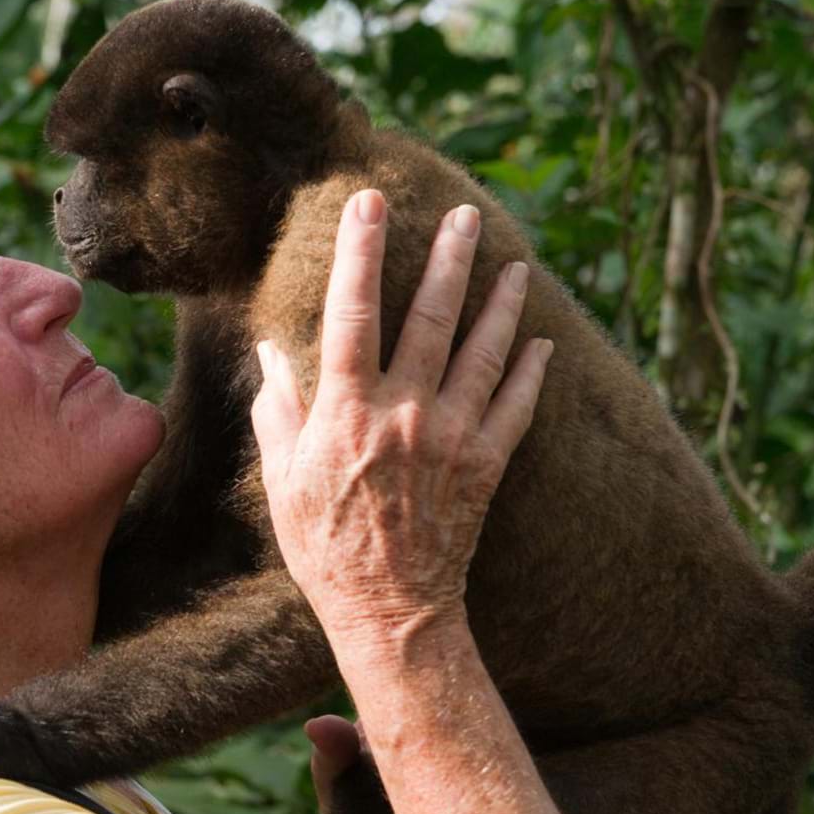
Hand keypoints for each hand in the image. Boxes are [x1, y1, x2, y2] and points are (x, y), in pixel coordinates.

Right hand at [251, 191, 550, 635]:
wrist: (390, 611)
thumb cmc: (324, 548)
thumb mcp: (282, 481)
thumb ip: (280, 410)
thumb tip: (272, 353)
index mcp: (346, 412)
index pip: (351, 312)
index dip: (358, 251)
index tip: (365, 201)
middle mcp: (404, 414)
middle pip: (431, 316)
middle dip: (447, 257)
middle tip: (463, 213)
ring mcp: (452, 438)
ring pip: (484, 351)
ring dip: (501, 302)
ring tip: (514, 263)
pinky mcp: (487, 465)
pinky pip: (517, 406)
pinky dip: (532, 371)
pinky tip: (541, 342)